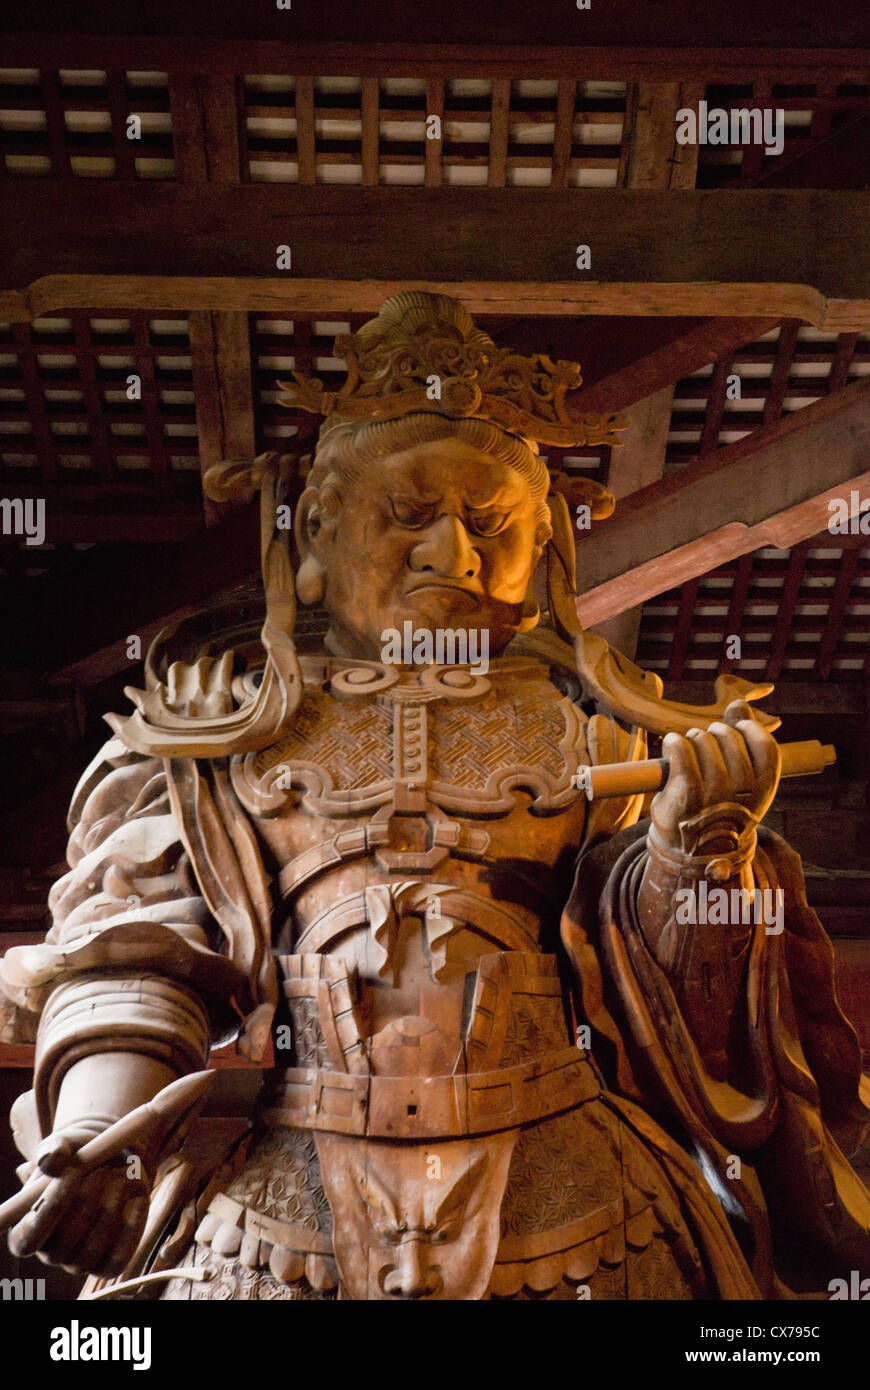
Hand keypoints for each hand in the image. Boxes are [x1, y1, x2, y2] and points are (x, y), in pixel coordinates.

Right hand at [8, 1117, 152, 1276]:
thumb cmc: (79, 1155)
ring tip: (122, 1175)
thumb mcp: (65, 1145)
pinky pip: (119, 1256)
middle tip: (104, 1169)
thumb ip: (54, 1151)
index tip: (73, 1171)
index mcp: (28, 1229)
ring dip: (111, 1208)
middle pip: (62, 1245)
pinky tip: (138, 1199)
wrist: (113, 1163)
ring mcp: (81, 1262)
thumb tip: (52, 1162)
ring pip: (93, 1248)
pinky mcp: (109, 1264)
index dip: (49, 1208)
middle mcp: (52, 1253)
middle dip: (86, 1203)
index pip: (26, 1239)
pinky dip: (131, 1227)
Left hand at [649, 699, 780, 855]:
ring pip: (702, 740)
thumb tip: (740, 704)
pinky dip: (673, 742)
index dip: (748, 728)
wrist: (692, 851)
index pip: (765, 743)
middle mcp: (742, 793)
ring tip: (688, 751)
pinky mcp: (685, 794)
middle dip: (713, 733)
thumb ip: (743, 740)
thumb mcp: (741, 782)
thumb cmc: (718, 809)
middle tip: (705, 744)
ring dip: (691, 738)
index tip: (736, 731)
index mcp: (764, 790)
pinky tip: (672, 746)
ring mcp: (714, 795)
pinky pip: (680, 749)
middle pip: (728, 736)